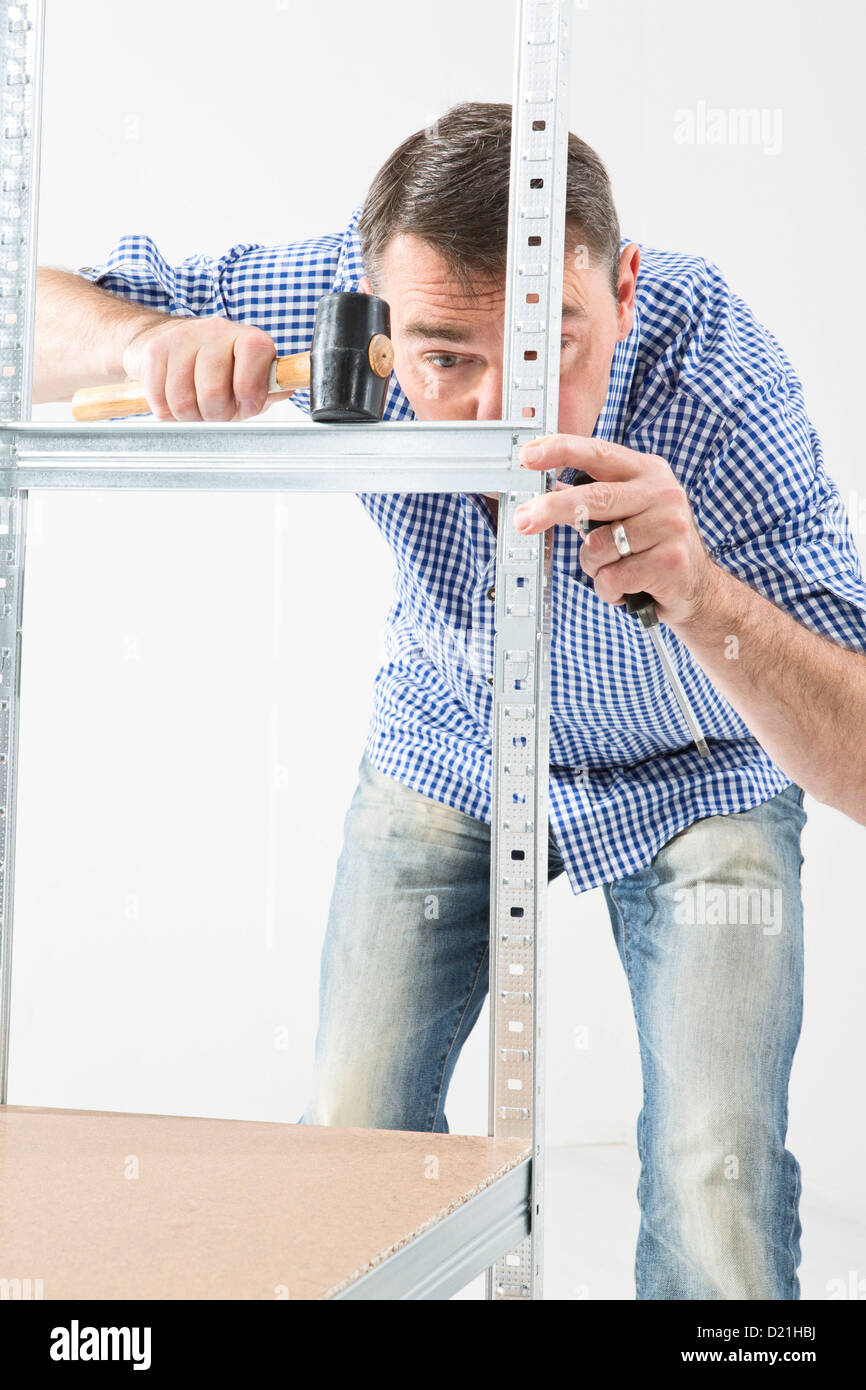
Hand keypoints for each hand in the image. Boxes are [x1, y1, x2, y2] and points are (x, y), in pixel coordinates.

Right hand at [122, 316, 295, 421]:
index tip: (245, 406)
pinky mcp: (155, 351)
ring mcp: (183, 338)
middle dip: (215, 415)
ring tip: (196, 406)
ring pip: (183, 402)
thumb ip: (269, 388)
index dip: (249, 399)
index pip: (252, 373)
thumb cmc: (215, 368)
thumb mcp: (250, 378)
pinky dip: (167, 412)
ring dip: (189, 417)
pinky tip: (175, 400)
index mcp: (249, 339)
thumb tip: (287, 388)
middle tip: (217, 411)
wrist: (165, 340)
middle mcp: (217, 332)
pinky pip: (160, 401)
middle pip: (213, 394)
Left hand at [514, 434, 719, 625]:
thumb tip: (544, 493)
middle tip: (523, 520)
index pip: (598, 452)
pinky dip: (609, 589)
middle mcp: (662, 492)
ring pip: (599, 545)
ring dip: (594, 566)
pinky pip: (613, 576)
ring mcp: (670, 525)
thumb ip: (593, 499)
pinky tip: (627, 587)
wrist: (696, 588)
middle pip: (593, 497)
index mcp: (646, 472)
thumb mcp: (629, 512)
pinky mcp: (670, 560)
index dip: (560, 450)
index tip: (528, 456)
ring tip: (616, 569)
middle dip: (551, 510)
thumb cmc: (654, 546)